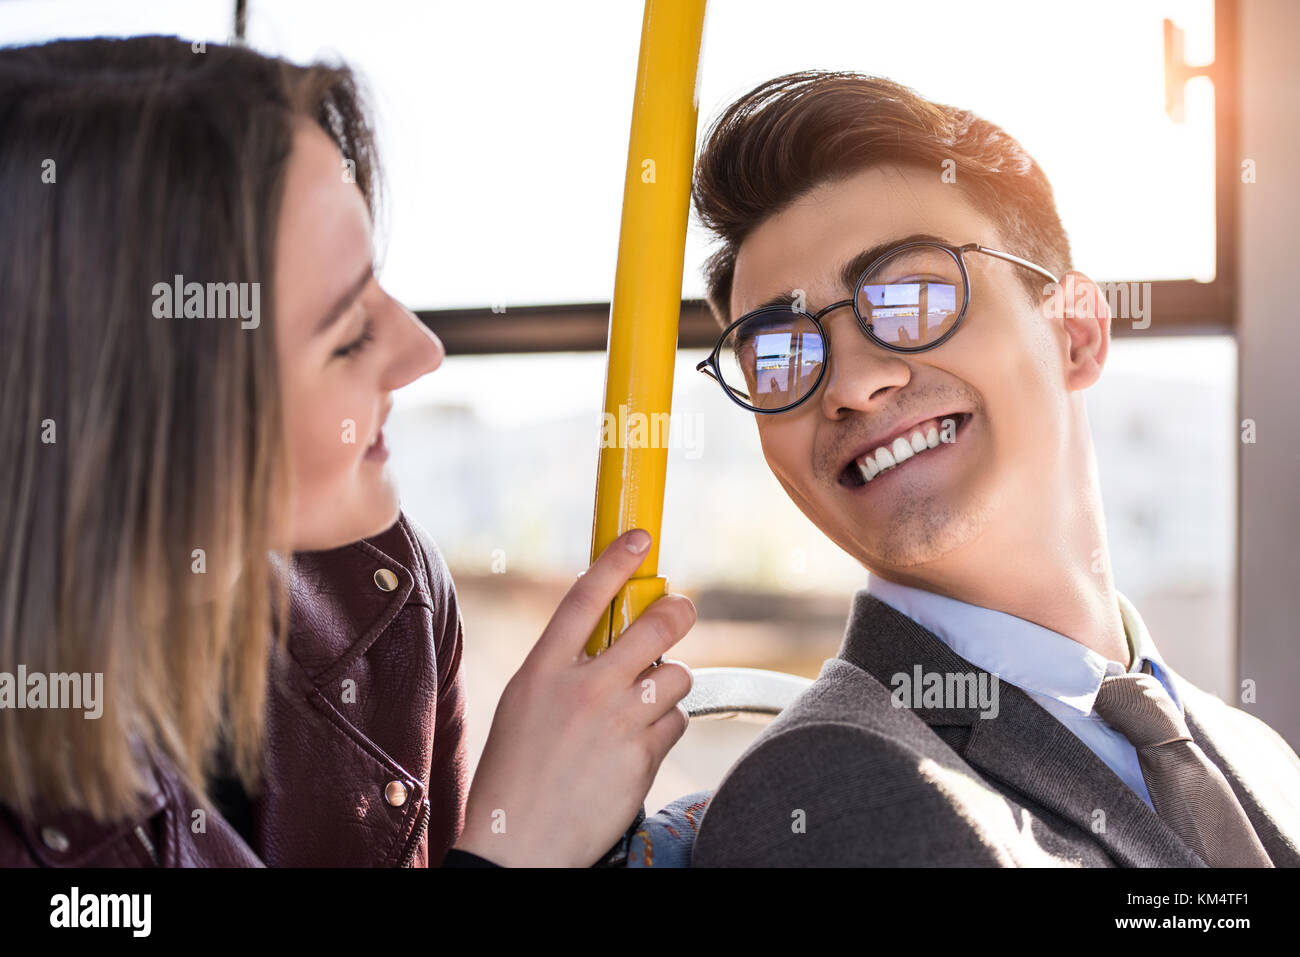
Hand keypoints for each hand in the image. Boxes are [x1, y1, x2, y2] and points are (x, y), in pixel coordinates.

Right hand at [452, 528, 693, 866]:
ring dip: (667, 684)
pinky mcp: (644, 757)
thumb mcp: (524, 703)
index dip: (618, 560)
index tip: (641, 539)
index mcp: (544, 669)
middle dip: (678, 610)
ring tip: (644, 704)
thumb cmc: (515, 773)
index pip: (587, 596)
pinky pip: (677, 723)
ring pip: (676, 674)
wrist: (517, 844)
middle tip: (679, 609)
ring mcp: (618, 722)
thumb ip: (563, 667)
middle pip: (656, 623)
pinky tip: (637, 746)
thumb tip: (609, 634)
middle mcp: (584, 688)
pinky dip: (665, 729)